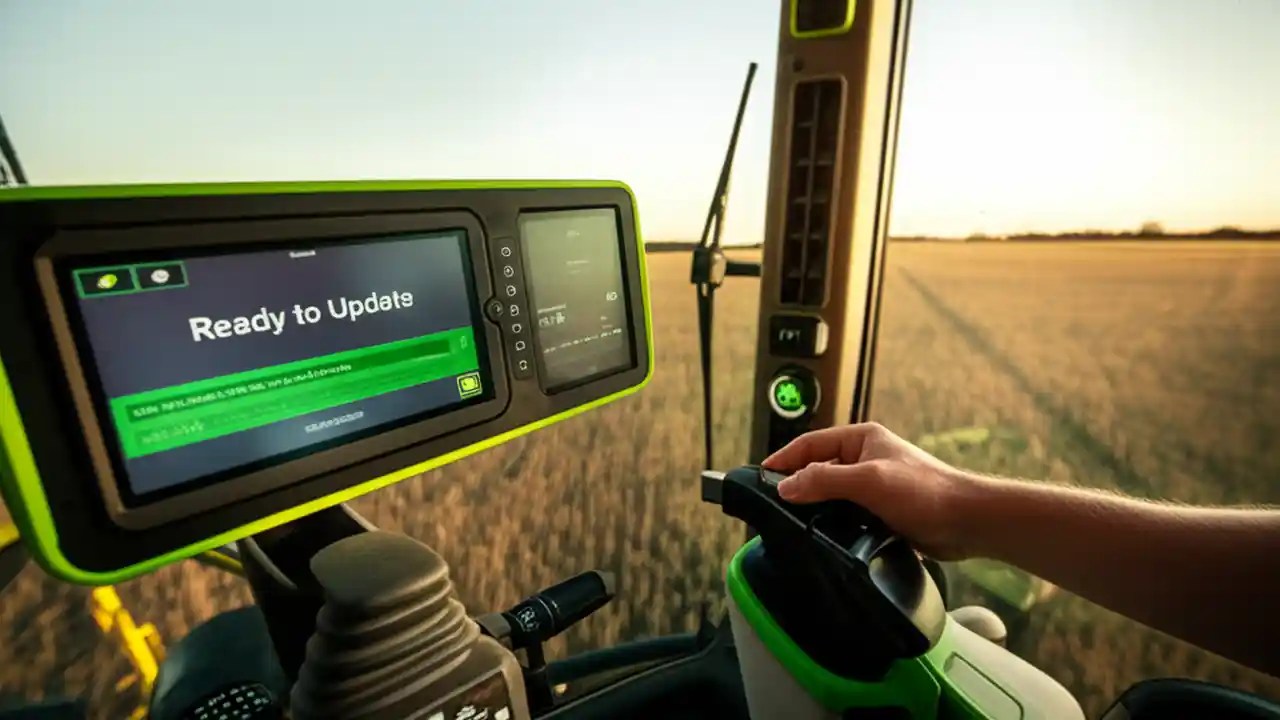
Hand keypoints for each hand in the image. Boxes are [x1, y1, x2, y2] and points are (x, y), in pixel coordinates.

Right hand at [763, 422, 977, 559]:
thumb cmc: (925, 492)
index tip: (761, 477)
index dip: (784, 458)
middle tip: (774, 504)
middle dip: (797, 484)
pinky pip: (848, 513)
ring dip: (817, 506)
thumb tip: (785, 486)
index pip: (811, 443)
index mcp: (862, 439)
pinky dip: (834, 522)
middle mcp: (867, 458)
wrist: (967, 521)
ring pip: (833, 493)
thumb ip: (824, 479)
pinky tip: (825, 535)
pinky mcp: (883, 510)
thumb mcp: (868, 481)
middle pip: (819, 468)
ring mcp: (875, 484)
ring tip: (795, 522)